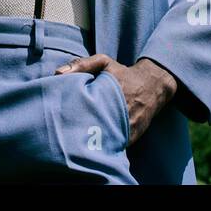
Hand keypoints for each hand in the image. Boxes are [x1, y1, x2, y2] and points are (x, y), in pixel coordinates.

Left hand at [54, 54, 176, 146]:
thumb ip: (81, 64)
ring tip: (75, 144)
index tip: (61, 120)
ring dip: (91, 143)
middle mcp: (119, 113)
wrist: (152, 85)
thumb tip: (57, 73)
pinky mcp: (131, 136)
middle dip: (79, 133)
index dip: (72, 117)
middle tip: (64, 135)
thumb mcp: (104, 62)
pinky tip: (92, 148)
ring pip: (104, 141)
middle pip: (93, 129)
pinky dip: (105, 148)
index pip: (85, 110)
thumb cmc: (122, 74)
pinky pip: (115, 147)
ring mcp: (126, 127)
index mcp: (108, 94)